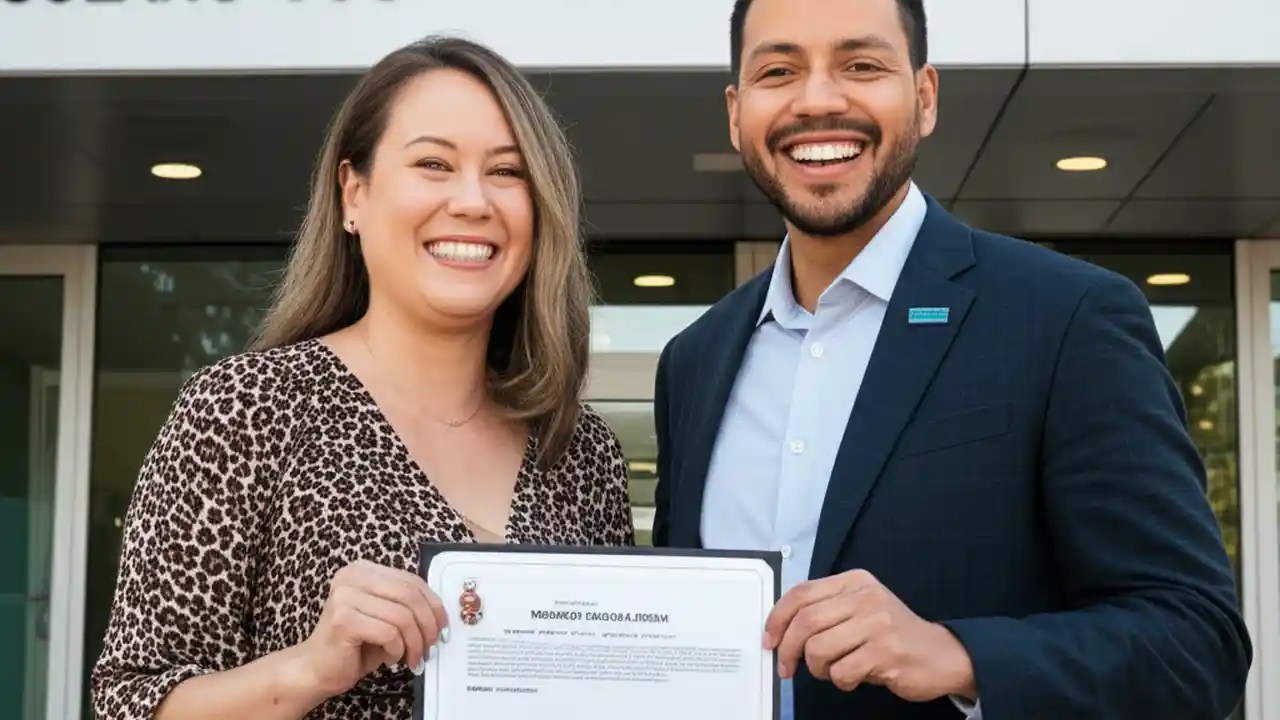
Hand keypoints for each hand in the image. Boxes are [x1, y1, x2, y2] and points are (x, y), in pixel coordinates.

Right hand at [293, 559, 447, 698]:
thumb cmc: (355, 645)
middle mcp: (351, 576)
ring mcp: (344, 596)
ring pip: (402, 616)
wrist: (316, 669)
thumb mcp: (386, 617)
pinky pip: (389, 632)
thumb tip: (442, 614)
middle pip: (409, 595)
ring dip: (415, 642)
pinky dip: (398, 649)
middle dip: (428, 624)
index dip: (433, 603)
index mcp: (363, 569)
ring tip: (412, 657)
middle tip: (432, 646)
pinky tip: (391, 658)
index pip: (411, 580)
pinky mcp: (343, 620)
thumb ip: (407, 606)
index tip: (442, 625)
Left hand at [763, 569, 975, 702]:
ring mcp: (877, 623)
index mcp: (855, 582)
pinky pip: (841, 672)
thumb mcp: (861, 609)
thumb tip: (781, 628)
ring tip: (832, 671)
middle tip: (787, 667)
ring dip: (818, 669)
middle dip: (788, 649)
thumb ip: (827, 610)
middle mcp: (866, 597)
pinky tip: (854, 677)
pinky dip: (840, 681)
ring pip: (819, 648)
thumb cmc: (893, 635)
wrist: (943, 655)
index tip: (769, 639)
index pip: (801, 593)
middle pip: (805, 621)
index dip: (777, 618)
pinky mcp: (886, 652)